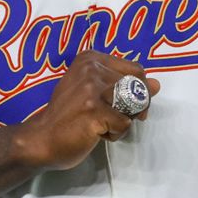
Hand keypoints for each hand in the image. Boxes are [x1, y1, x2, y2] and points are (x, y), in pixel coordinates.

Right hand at [16, 51, 159, 171]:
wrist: (40, 139)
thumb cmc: (68, 116)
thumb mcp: (93, 91)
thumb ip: (123, 84)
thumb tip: (157, 84)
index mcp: (91, 58)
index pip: (136, 70)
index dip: (138, 90)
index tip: (124, 105)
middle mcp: (92, 68)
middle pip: (139, 87)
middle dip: (133, 108)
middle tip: (110, 119)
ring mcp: (92, 89)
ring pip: (134, 105)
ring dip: (122, 121)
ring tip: (100, 125)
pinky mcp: (94, 110)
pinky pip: (125, 124)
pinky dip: (115, 134)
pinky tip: (96, 134)